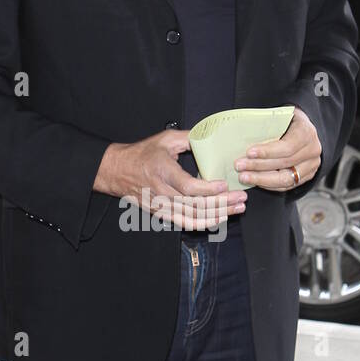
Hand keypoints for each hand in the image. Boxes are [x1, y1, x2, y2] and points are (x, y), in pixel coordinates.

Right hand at [94, 130, 247, 229]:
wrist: (118, 171)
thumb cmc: (142, 154)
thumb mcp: (165, 139)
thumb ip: (189, 137)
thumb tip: (211, 136)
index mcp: (163, 172)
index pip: (188, 186)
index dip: (208, 189)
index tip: (225, 185)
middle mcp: (162, 192)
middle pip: (195, 205)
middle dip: (222, 203)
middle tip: (241, 198)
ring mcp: (162, 206)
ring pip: (193, 217)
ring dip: (218, 215)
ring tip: (237, 209)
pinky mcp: (162, 214)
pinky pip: (185, 223)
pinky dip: (204, 223)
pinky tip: (219, 219)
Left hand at [234, 107, 321, 191]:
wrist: (301, 128)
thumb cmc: (286, 120)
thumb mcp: (279, 116)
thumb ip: (266, 125)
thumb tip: (242, 134)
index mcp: (306, 132)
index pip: (287, 147)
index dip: (267, 152)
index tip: (249, 153)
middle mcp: (312, 150)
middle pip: (284, 164)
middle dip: (259, 166)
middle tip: (239, 166)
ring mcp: (311, 166)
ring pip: (286, 179)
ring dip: (262, 179)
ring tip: (244, 177)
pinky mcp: (307, 176)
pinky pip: (286, 186)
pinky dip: (269, 185)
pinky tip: (255, 181)